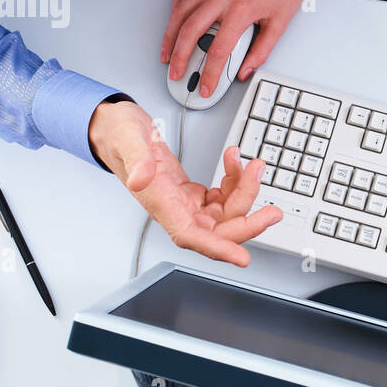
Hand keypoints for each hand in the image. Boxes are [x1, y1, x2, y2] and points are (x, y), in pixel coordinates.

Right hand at [89, 100, 281, 266]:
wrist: (114, 128)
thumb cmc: (117, 136)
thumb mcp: (126, 138)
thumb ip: (136, 161)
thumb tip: (142, 180)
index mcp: (159, 203)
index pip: (190, 237)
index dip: (217, 249)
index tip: (242, 258)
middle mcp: (174, 209)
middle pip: (217, 230)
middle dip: (248, 221)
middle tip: (273, 211)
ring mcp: (183, 203)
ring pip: (224, 213)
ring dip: (245, 192)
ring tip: (252, 165)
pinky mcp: (190, 193)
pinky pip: (221, 198)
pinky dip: (234, 182)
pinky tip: (235, 164)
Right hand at [161, 0, 306, 98]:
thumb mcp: (279, 23)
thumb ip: (261, 51)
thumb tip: (245, 71)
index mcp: (241, 10)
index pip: (219, 50)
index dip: (210, 73)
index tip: (207, 86)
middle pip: (190, 32)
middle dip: (179, 57)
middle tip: (176, 73)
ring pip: (179, 13)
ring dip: (170, 37)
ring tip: (167, 54)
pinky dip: (174, 10)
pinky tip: (174, 23)